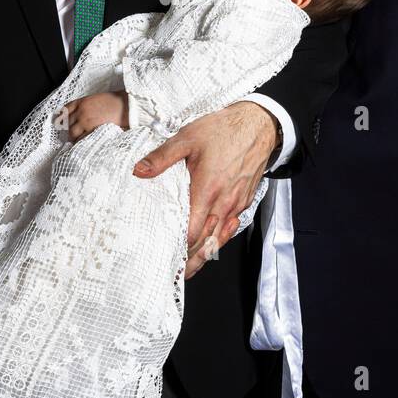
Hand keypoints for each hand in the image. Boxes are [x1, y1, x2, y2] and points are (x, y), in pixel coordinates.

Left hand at [54, 92, 128, 142]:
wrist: (125, 105)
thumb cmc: (115, 103)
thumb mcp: (97, 100)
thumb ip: (87, 107)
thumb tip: (82, 118)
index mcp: (82, 102)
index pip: (65, 110)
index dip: (63, 118)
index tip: (63, 124)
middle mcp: (81, 110)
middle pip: (67, 122)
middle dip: (68, 129)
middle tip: (71, 135)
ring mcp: (85, 120)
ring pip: (72, 132)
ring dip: (73, 137)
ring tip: (77, 141)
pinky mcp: (91, 128)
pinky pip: (81, 138)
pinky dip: (80, 141)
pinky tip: (83, 144)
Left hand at [132, 101, 276, 279]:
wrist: (258, 124)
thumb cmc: (223, 130)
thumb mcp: (187, 137)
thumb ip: (162, 157)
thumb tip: (139, 171)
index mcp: (207, 189)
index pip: (193, 230)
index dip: (180, 247)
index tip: (166, 256)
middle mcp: (224, 201)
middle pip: (207, 241)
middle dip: (192, 259)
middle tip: (176, 273)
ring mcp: (237, 202)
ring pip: (220, 236)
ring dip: (206, 253)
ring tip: (191, 267)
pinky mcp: (245, 199)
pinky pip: (231, 225)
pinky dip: (220, 238)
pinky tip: (212, 244)